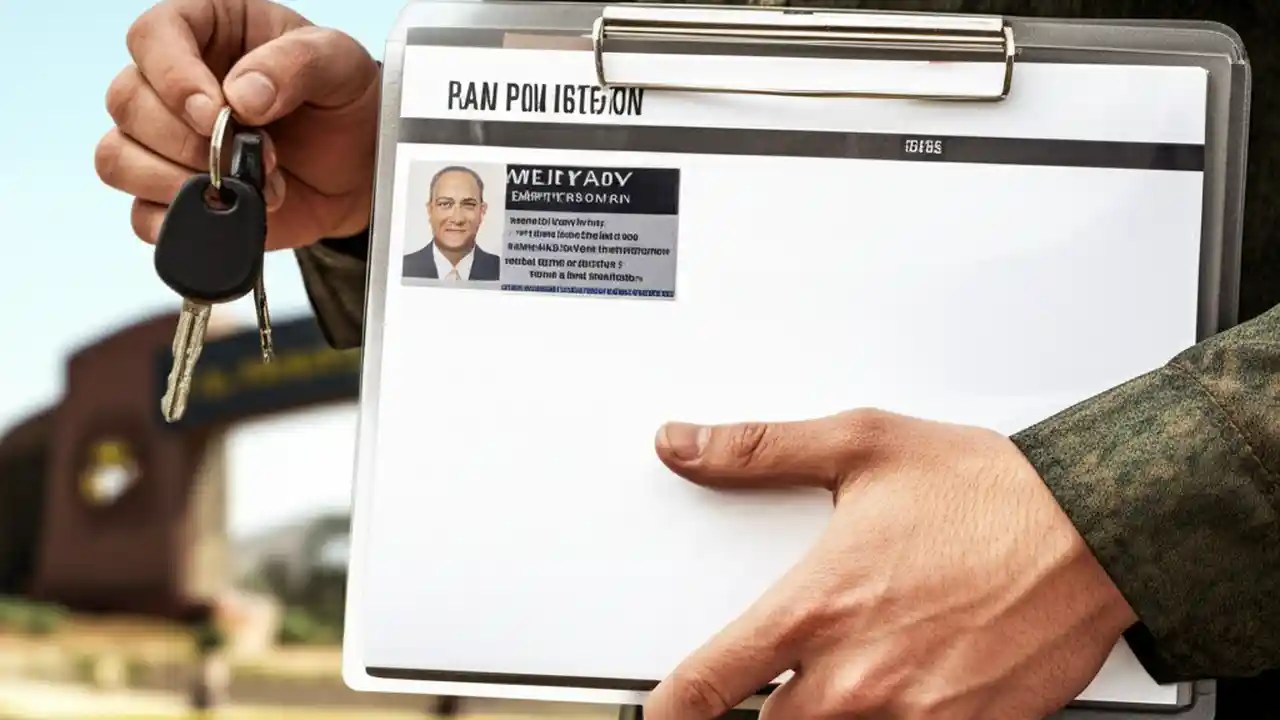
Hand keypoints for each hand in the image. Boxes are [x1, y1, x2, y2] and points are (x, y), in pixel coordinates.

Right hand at [95, 0, 379, 249]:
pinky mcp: (175, 198)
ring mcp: (165, 142)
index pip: (150, 37)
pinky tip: (234, 211)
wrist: (358, 164)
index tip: (215, 112)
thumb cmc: (342, 99)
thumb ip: (294, 65)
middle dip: (190, 139)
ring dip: (181, 182)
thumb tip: (241, 96)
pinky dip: (185, 221)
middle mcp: (171, 83)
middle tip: (256, 153)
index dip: (173, 77)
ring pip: (119, 159)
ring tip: (249, 185)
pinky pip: (143, 216)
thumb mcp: (338, 62)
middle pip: (127, 102)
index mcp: (203, 30)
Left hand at [646, 409, 1138, 719]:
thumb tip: (684, 443)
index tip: (662, 713)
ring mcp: (914, 716)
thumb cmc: (986, 492)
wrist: (1092, 531)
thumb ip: (759, 450)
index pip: (709, 684)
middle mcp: (857, 676)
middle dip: (761, 714)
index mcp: (817, 607)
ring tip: (851, 684)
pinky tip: (907, 693)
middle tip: (783, 681)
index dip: (668, 710)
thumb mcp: (860, 445)